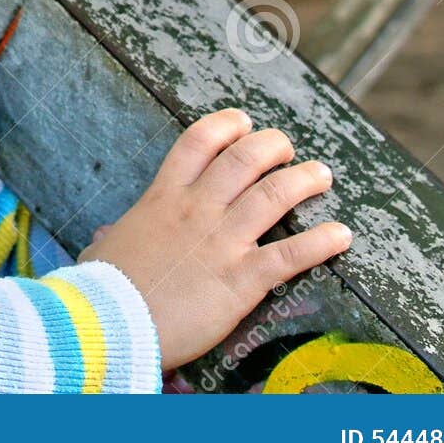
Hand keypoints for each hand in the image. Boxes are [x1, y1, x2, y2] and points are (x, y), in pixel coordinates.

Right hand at [75, 106, 350, 371]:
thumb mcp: (104, 250)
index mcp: (163, 197)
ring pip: (275, 195)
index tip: (243, 122)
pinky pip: (292, 254)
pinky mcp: (242, 278)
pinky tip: (342, 235)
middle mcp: (198, 209)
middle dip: (272, 146)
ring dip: (305, 181)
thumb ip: (114, 236)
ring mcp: (223, 241)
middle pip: (245, 158)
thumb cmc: (101, 287)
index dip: (226, 126)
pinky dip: (323, 242)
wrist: (111, 321)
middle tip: (286, 148)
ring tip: (322, 175)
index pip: (199, 142)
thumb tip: (106, 236)